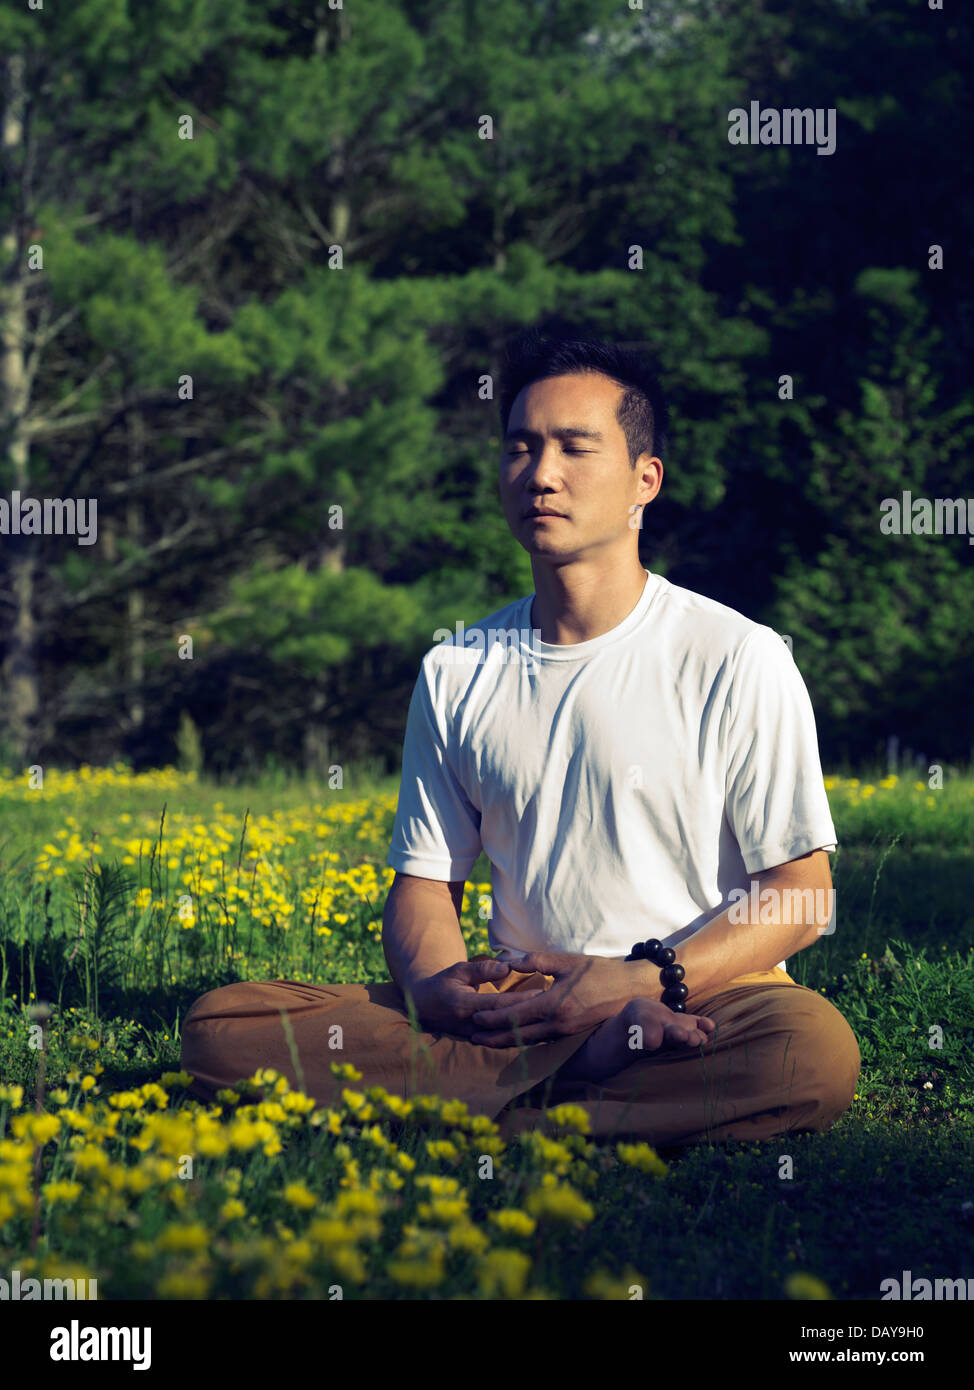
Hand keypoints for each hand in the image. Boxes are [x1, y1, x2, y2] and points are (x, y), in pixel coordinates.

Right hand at [405, 958, 544, 1038]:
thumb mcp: (458, 970)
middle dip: (530, 1016)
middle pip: (506, 1023)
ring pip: (506, 1037)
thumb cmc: (444, 983)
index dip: (520, 1000)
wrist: (424, 1008)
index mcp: (464, 1004)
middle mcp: (470, 1024)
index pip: (498, 1004)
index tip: (541, 993)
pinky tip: (539, 1034)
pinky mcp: (477, 1041)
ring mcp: (473, 1036)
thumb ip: (482, 969)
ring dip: (528, 1031)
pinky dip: (520, 1038)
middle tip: (554, 1008)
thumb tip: (506, 968)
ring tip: (552, 1022)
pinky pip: (502, 1042)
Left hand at [468, 950, 640, 1046]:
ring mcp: (566, 1032)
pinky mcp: (572, 1034)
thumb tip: (508, 962)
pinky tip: (514, 1038)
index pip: (516, 1015)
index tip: (474, 1018)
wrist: (631, 990)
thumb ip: (535, 961)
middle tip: (471, 1038)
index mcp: (555, 1004)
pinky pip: (542, 1040)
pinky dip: (524, 1040)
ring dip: (507, 1042)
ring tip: (487, 1041)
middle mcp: (559, 1024)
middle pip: (518, 1036)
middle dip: (494, 1038)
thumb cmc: (599, 971)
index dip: (493, 1018)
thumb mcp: (566, 961)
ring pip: (530, 1041)